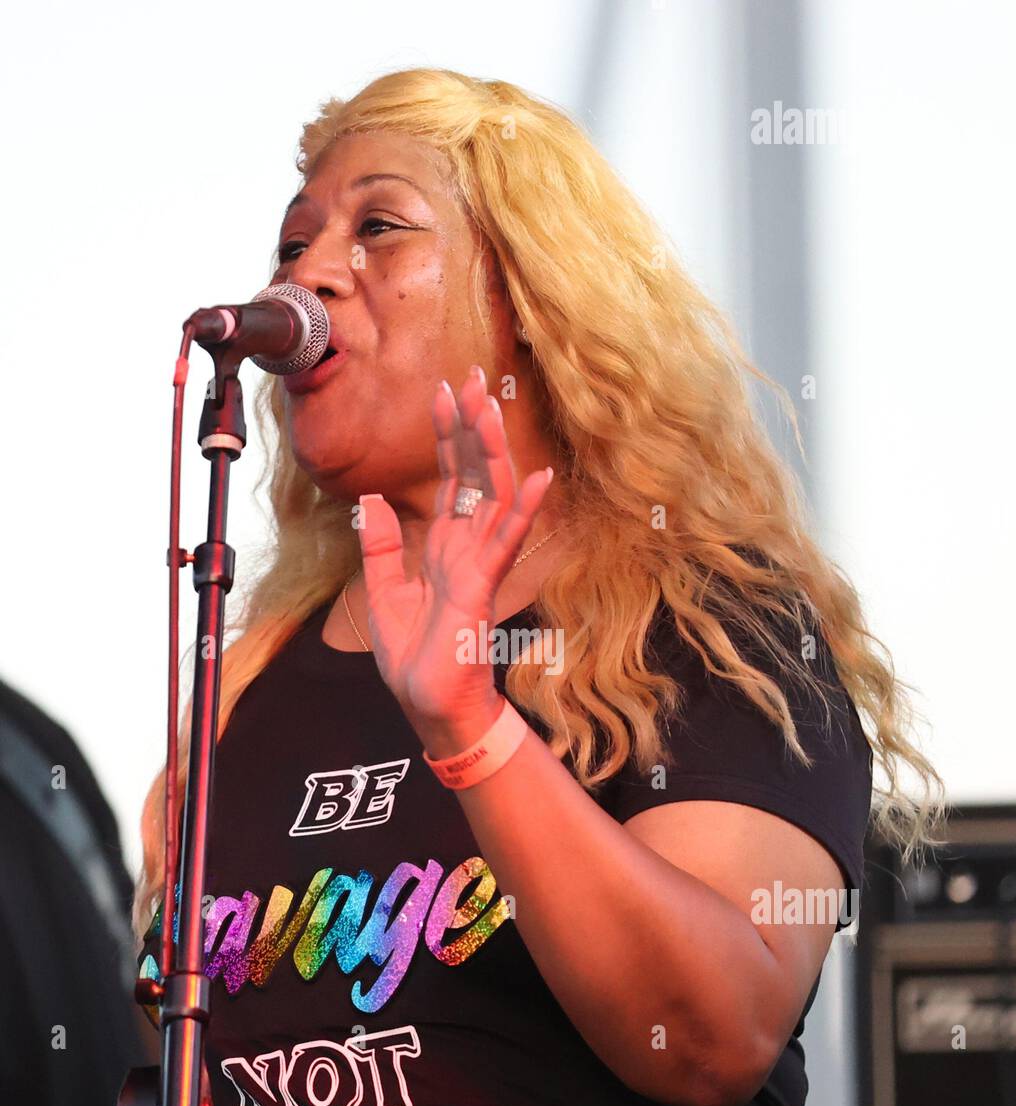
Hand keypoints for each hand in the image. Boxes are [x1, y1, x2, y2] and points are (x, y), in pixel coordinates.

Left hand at [355, 364, 553, 745]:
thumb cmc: (417, 662)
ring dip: (492, 453)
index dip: (446, 437)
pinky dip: (522, 512)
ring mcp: (478, 568)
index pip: (448, 481)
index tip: (442, 392)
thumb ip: (380, 549)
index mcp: (444, 549)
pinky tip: (536, 479)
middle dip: (472, 427)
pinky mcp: (481, 590)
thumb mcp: (382, 597)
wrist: (433, 710)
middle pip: (473, 476)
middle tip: (472, 377)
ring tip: (490, 407)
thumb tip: (372, 501)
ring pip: (491, 498)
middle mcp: (466, 551)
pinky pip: (505, 544)